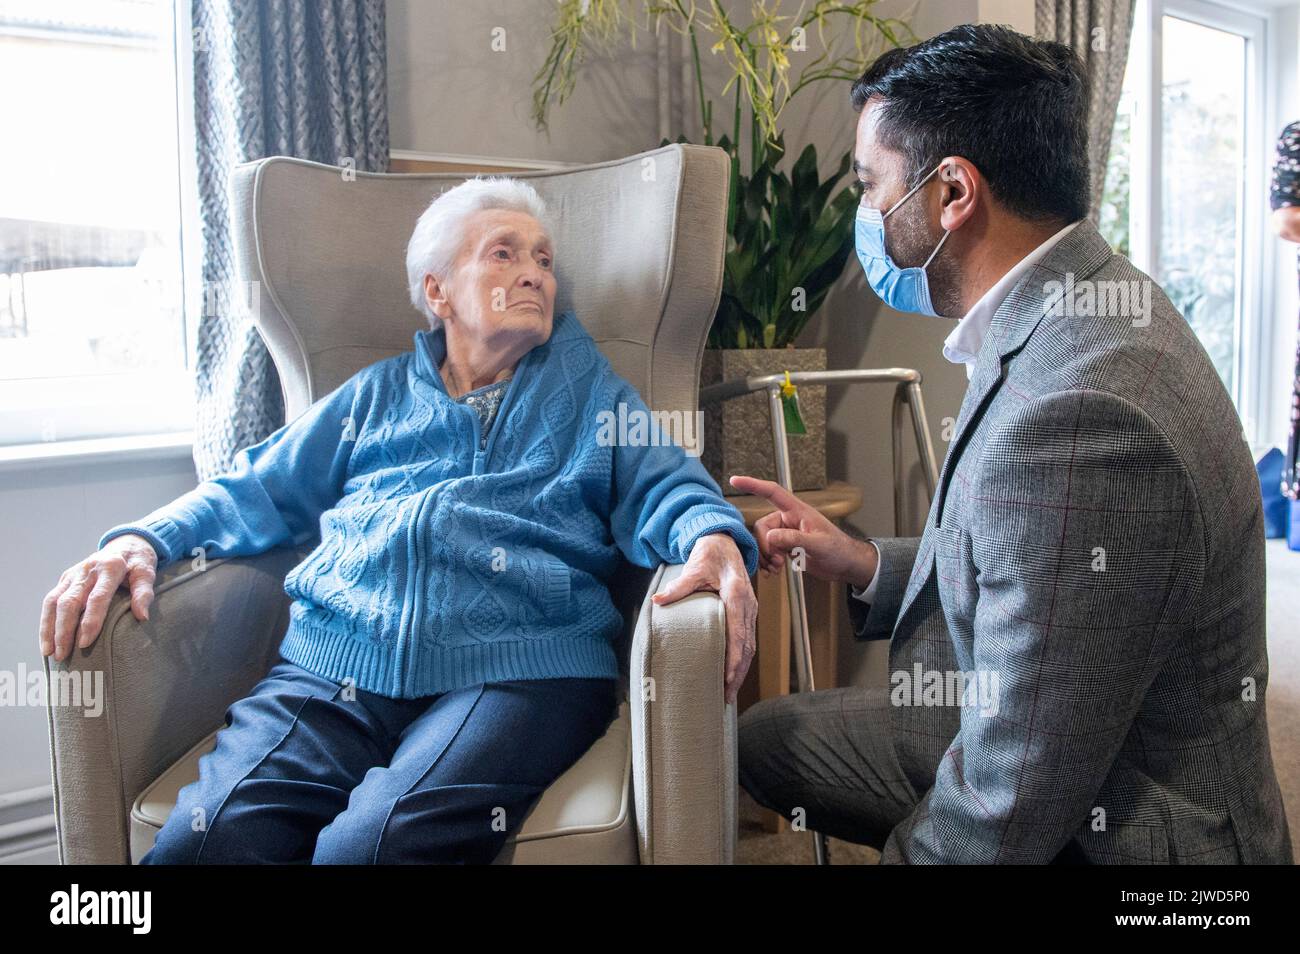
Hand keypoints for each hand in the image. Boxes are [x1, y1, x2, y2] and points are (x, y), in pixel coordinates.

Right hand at [40, 534, 157, 661]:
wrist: (126, 543)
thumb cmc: (138, 562)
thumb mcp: (147, 573)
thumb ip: (144, 593)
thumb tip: (143, 617)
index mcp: (110, 567)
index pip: (97, 598)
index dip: (90, 621)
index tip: (85, 643)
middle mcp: (87, 570)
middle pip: (69, 602)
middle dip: (63, 630)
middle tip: (63, 655)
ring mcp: (73, 574)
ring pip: (53, 602)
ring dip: (49, 628)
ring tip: (50, 653)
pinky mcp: (65, 578)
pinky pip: (50, 601)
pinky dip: (46, 621)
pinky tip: (46, 641)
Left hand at [650, 532, 757, 704]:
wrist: (724, 542)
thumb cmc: (710, 555)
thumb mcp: (694, 567)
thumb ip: (678, 586)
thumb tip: (657, 600)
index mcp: (737, 595)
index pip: (738, 634)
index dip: (734, 659)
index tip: (726, 679)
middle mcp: (749, 605)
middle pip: (747, 646)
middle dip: (738, 673)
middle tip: (726, 696)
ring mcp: (751, 610)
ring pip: (750, 646)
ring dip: (741, 671)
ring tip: (729, 693)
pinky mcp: (747, 613)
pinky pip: (747, 640)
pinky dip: (742, 659)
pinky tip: (733, 674)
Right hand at [728, 475, 877, 588]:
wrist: (846, 566)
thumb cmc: (839, 550)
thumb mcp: (818, 544)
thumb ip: (794, 539)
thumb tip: (771, 536)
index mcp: (798, 511)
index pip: (772, 492)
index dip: (753, 485)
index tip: (735, 480)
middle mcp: (789, 520)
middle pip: (762, 526)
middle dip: (764, 546)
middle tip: (776, 561)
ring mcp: (786, 535)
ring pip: (762, 541)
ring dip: (765, 556)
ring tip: (777, 568)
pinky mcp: (785, 548)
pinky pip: (767, 552)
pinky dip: (767, 563)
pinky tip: (775, 572)